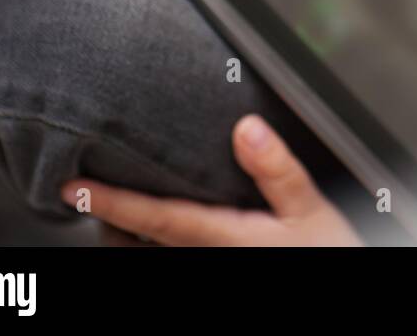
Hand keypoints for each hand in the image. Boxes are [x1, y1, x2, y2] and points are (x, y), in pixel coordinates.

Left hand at [61, 115, 361, 245]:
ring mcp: (205, 269)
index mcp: (219, 239)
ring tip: (119, 207)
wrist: (344, 289)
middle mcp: (200, 260)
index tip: (72, 187)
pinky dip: (149, 242)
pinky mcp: (216, 271)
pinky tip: (158, 229)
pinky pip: (164, 259)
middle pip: (132, 244)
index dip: (107, 202)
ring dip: (126, 233)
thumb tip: (246, 128)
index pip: (150, 218)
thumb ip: (277, 170)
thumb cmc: (327, 257)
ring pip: (144, 256)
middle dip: (108, 219)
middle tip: (92, 188)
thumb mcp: (312, 211)